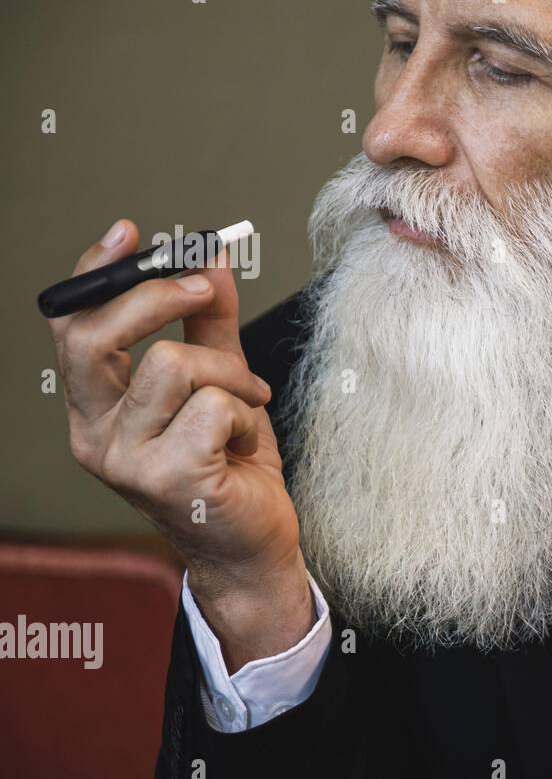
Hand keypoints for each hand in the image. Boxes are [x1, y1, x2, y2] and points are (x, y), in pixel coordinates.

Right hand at [48, 220, 311, 670]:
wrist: (253, 546)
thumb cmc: (231, 468)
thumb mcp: (221, 384)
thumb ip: (212, 326)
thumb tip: (212, 259)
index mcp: (95, 410)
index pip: (72, 329)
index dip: (96, 276)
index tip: (131, 232)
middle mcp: (95, 436)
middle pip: (97, 337)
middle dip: (157, 297)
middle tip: (204, 288)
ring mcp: (125, 461)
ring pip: (175, 364)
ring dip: (229, 374)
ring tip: (248, 402)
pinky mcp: (168, 478)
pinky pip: (213, 405)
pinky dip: (244, 412)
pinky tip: (244, 443)